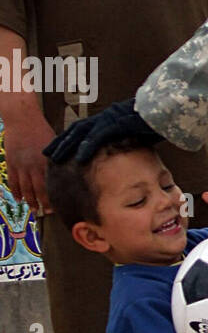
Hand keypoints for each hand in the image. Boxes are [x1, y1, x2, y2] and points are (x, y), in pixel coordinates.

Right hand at [1, 99, 54, 213]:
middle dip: (43, 203)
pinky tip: (18, 199)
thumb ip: (60, 157)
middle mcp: (33, 166)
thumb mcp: (55, 143)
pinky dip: (15, 191)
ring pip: (24, 188)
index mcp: (46, 161)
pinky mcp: (11, 162)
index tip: (59, 206)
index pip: (51, 184)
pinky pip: (12, 181)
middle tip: (46, 213)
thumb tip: (71, 169)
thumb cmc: (41, 129)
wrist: (22, 119)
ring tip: (34, 210)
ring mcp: (20, 165)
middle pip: (38, 190)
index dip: (54, 197)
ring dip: (29, 201)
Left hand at [42, 99, 161, 165]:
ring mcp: (111, 118)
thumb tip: (131, 151)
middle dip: (62, 141)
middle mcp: (107, 115)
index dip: (70, 138)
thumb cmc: (160, 121)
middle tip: (48, 153)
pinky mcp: (118, 123)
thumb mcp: (142, 132)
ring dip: (67, 145)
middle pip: (78, 129)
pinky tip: (77, 158)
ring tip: (55, 157)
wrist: (171, 110)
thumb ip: (132, 140)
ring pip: (82, 132)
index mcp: (110, 116)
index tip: (59, 148)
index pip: (85, 128)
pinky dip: (86, 147)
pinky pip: (98, 137)